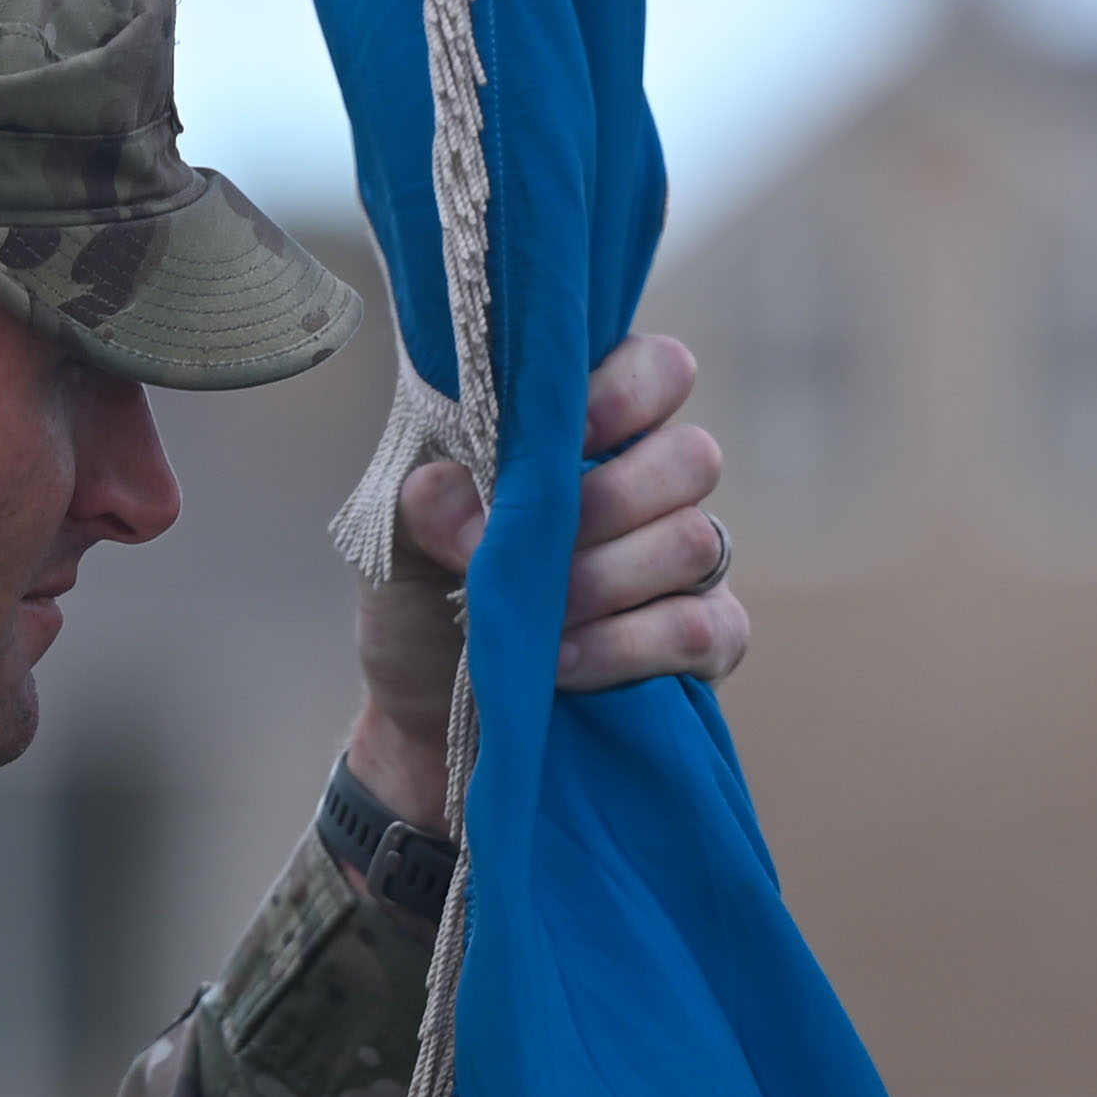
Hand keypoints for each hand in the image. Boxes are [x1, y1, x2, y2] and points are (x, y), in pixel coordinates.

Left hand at [344, 332, 747, 826]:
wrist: (424, 724)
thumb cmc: (418, 608)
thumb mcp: (391, 543)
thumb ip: (422, 498)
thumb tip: (466, 498)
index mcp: (591, 434)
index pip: (657, 372)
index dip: (624, 394)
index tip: (562, 437)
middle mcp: (651, 490)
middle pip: (691, 458)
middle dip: (607, 504)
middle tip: (535, 549)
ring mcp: (684, 568)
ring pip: (695, 542)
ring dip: (604, 581)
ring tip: (537, 618)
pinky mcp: (705, 643)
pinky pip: (704, 629)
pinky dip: (627, 646)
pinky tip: (562, 665)